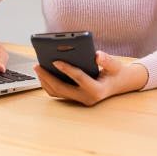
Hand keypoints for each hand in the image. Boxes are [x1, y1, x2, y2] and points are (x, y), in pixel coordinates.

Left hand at [33, 51, 148, 105]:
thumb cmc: (116, 72)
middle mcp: (86, 98)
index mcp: (97, 90)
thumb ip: (107, 60)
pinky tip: (43, 73)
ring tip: (38, 67)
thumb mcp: (116, 65)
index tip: (55, 60)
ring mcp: (79, 100)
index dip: (66, 69)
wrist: (119, 83)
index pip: (79, 78)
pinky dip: (49, 83)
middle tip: (37, 65)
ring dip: (45, 81)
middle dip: (47, 77)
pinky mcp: (74, 98)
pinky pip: (58, 93)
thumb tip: (97, 55)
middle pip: (62, 89)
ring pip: (57, 93)